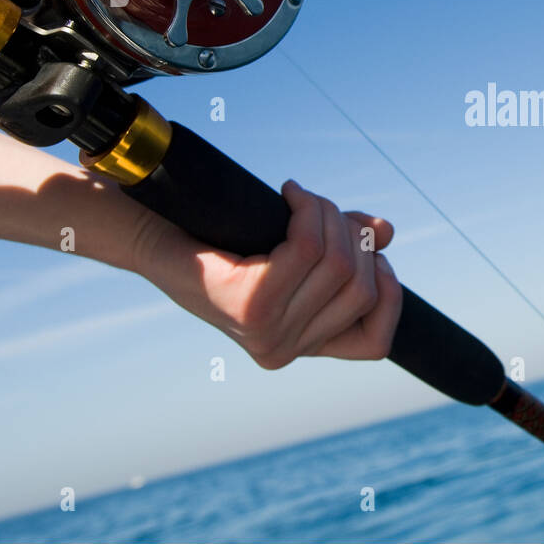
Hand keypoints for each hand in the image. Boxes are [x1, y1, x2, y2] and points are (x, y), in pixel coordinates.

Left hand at [135, 179, 402, 365]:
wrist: (153, 232)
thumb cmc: (222, 242)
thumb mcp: (294, 251)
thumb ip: (344, 246)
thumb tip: (386, 232)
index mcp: (298, 346)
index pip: (376, 344)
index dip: (390, 293)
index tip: (374, 254)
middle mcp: (283, 350)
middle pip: (363, 286)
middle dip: (355, 234)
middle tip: (321, 207)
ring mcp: (266, 332)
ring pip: (338, 262)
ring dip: (328, 214)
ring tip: (302, 197)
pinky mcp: (248, 304)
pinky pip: (306, 248)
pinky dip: (307, 210)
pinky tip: (289, 193)